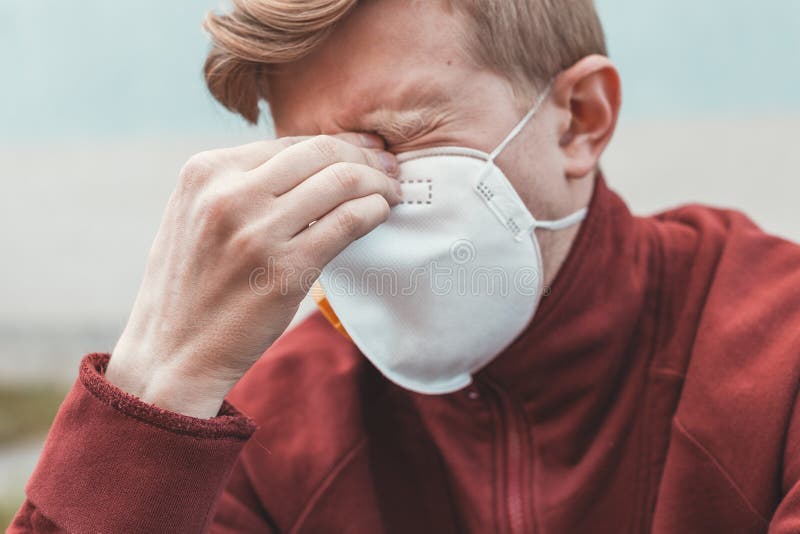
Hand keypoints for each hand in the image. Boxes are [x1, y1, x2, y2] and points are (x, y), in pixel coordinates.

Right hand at [106, 133, 400, 417]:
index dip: (339, 143)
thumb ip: (240, 184)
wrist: (173, 352)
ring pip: (342, 181)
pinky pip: (348, 221)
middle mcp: (229, 194)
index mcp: (205, 172)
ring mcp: (257, 232)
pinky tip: (380, 215)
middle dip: (365, 156)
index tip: (365, 151)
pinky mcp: (286, 270)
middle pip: (321, 153)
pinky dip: (374, 211)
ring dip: (377, 182)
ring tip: (390, 192)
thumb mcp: (195, 216)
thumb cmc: (191, 285)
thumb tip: (311, 161)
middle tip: (388, 168)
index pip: (291, 142)